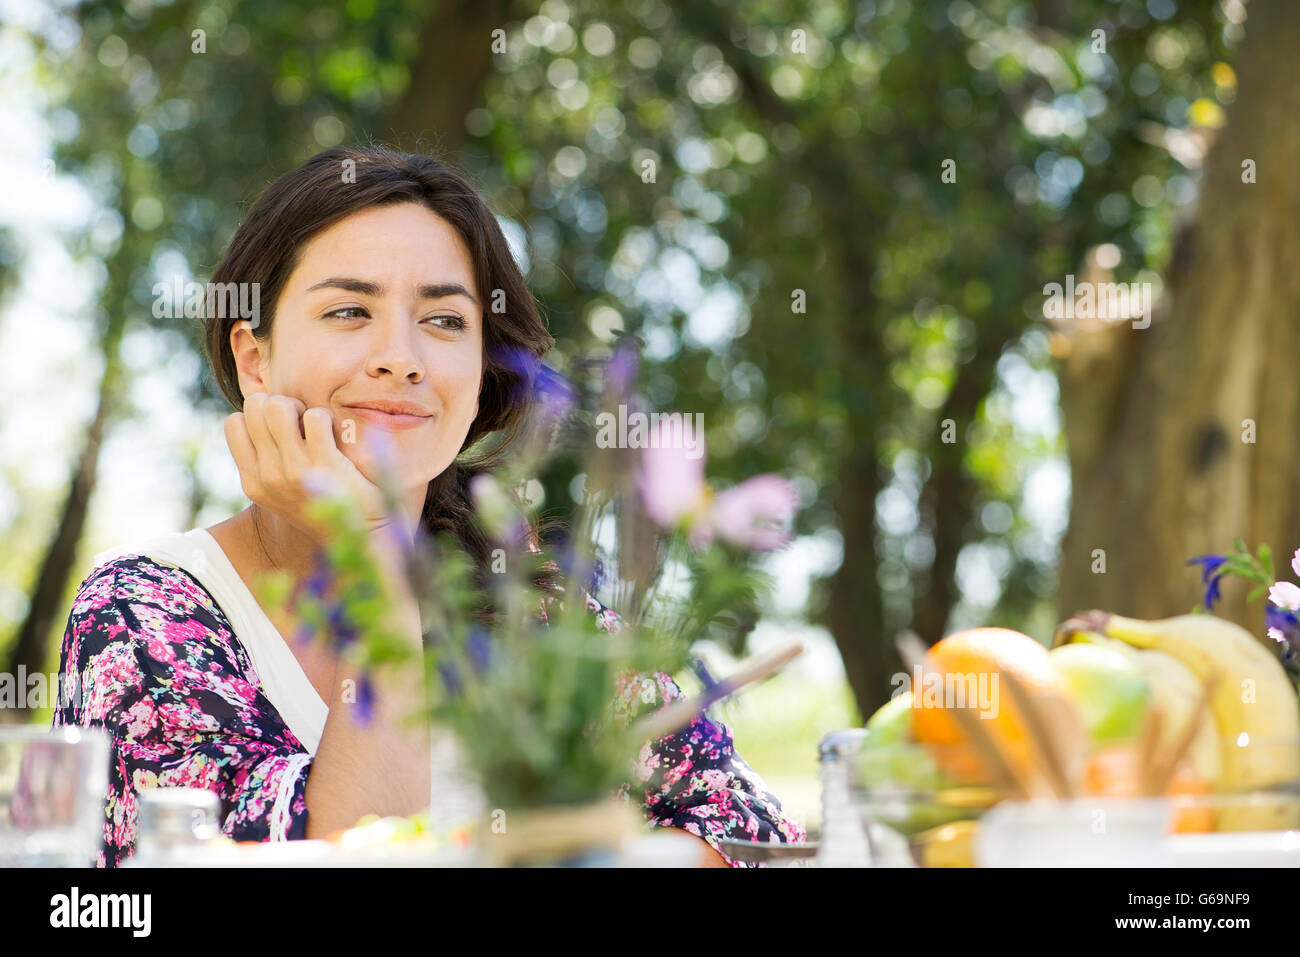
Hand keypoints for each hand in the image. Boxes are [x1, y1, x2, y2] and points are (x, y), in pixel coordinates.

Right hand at [224, 392, 399, 546]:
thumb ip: (268, 456)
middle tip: (301, 423)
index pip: (234, 423)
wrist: (364, 536)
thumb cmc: (326, 503)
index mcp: (253, 482)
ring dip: (301, 407)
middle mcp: (267, 477)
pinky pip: (315, 417)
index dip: (259, 416)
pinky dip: (327, 418)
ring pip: (279, 406)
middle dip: (280, 403)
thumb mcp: (284, 488)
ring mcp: (293, 472)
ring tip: (316, 426)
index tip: (281, 429)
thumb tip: (264, 407)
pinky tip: (335, 436)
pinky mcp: (324, 466)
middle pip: (256, 406)